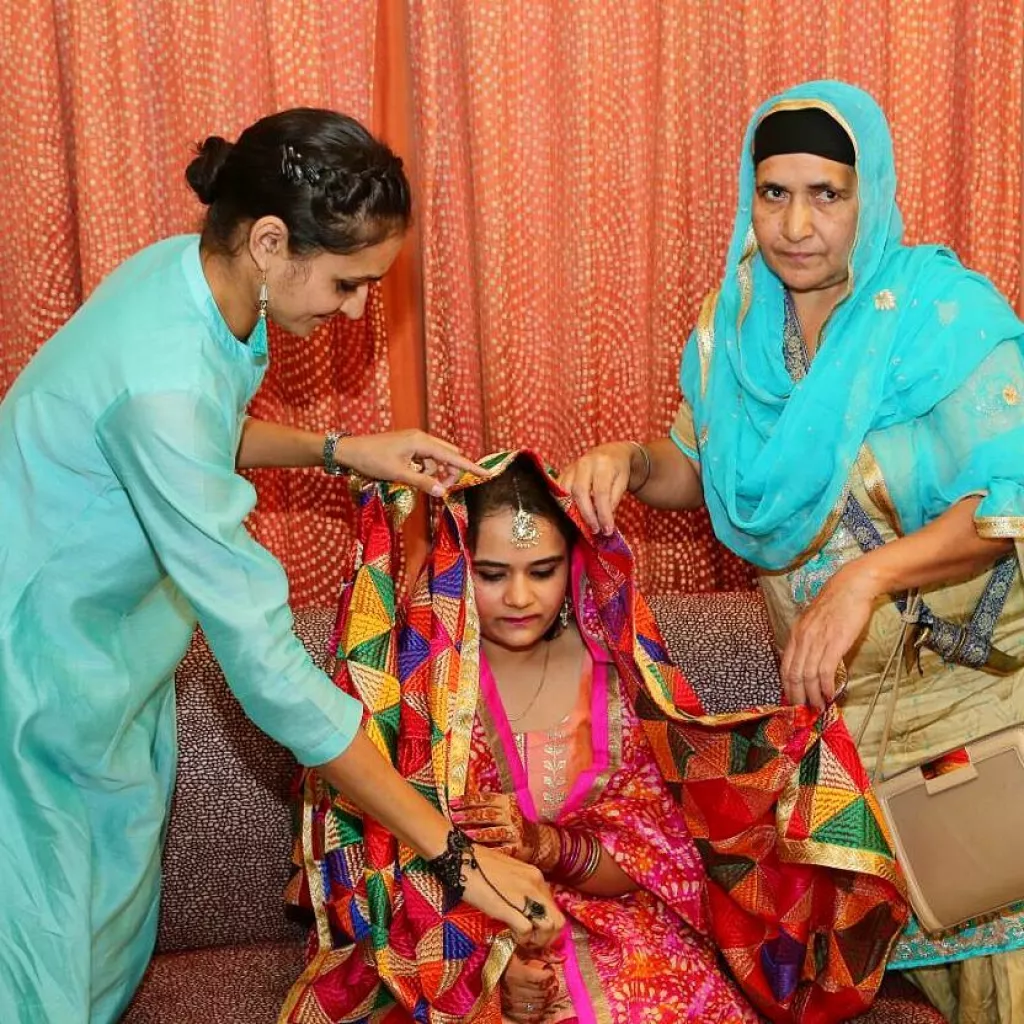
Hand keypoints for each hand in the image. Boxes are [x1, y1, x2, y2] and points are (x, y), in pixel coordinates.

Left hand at [336, 430, 489, 495]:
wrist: (350, 451)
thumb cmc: (373, 460)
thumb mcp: (399, 474)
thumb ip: (423, 482)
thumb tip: (443, 492)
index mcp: (421, 442)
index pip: (452, 456)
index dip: (469, 466)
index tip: (485, 473)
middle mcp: (421, 438)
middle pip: (448, 455)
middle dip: (450, 471)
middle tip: (443, 489)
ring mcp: (414, 441)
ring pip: (436, 458)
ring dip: (435, 472)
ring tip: (422, 484)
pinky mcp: (408, 446)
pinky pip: (425, 458)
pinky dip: (425, 469)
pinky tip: (413, 477)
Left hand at [450, 792, 539, 863]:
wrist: (538, 838)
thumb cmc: (515, 821)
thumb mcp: (506, 807)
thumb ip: (488, 804)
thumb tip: (461, 802)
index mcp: (507, 802)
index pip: (485, 798)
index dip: (468, 800)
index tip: (452, 802)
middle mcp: (511, 815)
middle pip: (487, 814)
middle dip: (469, 816)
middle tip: (454, 817)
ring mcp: (515, 832)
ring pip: (494, 832)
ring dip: (477, 833)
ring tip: (464, 834)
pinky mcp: (517, 849)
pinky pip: (501, 850)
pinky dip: (489, 851)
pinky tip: (477, 852)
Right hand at [459, 843, 565, 949]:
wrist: (460, 857)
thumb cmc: (480, 866)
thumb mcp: (510, 873)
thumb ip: (522, 888)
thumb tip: (526, 907)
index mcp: (536, 876)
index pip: (555, 908)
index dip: (548, 926)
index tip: (535, 933)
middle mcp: (535, 884)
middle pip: (558, 922)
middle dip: (547, 938)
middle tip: (530, 942)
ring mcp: (524, 895)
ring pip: (549, 927)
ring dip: (536, 941)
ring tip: (521, 939)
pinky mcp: (508, 906)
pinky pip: (527, 931)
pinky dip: (521, 939)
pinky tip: (510, 936)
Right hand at [501, 950, 559, 1022]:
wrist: (492, 969)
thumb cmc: (509, 957)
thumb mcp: (524, 950)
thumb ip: (543, 953)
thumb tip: (563, 958)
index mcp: (514, 972)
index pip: (541, 979)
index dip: (549, 974)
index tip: (548, 969)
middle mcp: (511, 989)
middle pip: (542, 993)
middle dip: (550, 986)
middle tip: (549, 980)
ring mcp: (510, 1002)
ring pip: (539, 1006)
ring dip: (545, 998)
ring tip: (544, 989)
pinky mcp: (510, 1012)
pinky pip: (531, 1017)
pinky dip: (538, 1010)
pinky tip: (537, 1001)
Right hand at [558, 441, 635, 534]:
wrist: (610, 453)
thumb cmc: (618, 470)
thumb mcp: (622, 483)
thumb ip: (613, 500)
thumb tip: (603, 521)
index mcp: (603, 464)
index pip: (601, 492)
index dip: (603, 513)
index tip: (607, 530)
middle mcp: (584, 463)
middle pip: (580, 492)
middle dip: (587, 514)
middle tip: (595, 530)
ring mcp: (571, 467)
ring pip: (566, 492)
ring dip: (573, 512)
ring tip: (583, 526)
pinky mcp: (563, 472)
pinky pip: (558, 490)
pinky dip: (562, 505)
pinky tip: (570, 516)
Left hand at [781, 562, 880, 707]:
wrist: (851, 587)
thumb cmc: (834, 604)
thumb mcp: (812, 621)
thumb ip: (807, 639)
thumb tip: (807, 660)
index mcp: (795, 634)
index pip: (785, 667)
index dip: (787, 687)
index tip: (792, 700)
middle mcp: (803, 639)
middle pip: (794, 675)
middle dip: (798, 697)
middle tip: (803, 711)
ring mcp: (818, 641)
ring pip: (809, 676)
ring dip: (813, 696)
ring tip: (818, 707)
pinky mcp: (835, 643)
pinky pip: (826, 671)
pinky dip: (826, 686)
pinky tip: (829, 695)